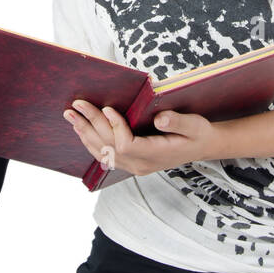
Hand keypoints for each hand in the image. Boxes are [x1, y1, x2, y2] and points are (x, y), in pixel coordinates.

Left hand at [64, 99, 216, 175]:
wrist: (202, 147)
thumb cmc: (198, 134)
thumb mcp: (195, 125)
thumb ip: (178, 122)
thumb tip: (161, 119)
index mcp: (156, 156)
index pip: (127, 145)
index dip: (115, 128)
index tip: (108, 108)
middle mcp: (141, 164)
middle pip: (109, 148)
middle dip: (91, 125)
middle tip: (76, 106)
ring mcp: (134, 166)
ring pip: (103, 153)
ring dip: (86, 133)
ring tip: (71, 116)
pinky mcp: (130, 162)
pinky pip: (105, 155)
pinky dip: (91, 141)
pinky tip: (82, 129)